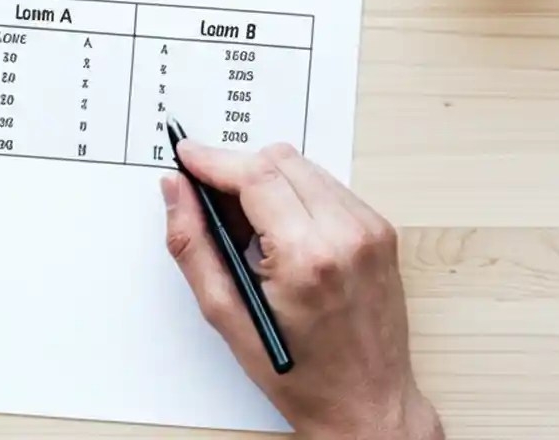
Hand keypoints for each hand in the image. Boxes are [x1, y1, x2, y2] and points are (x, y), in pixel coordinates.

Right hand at [161, 142, 442, 439]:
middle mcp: (346, 235)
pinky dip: (298, 195)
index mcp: (308, 257)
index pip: (255, 175)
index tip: (188, 156)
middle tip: (213, 200)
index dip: (213, 160)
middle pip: (280, 160)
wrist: (366, 404)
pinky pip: (329, 187)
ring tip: (250, 225)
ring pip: (306, 167)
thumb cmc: (301, 374)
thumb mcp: (228, 316)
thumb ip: (194, 246)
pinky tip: (283, 231)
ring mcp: (370, 230)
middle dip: (238, 169)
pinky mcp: (381, 232)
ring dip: (269, 180)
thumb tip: (177, 194)